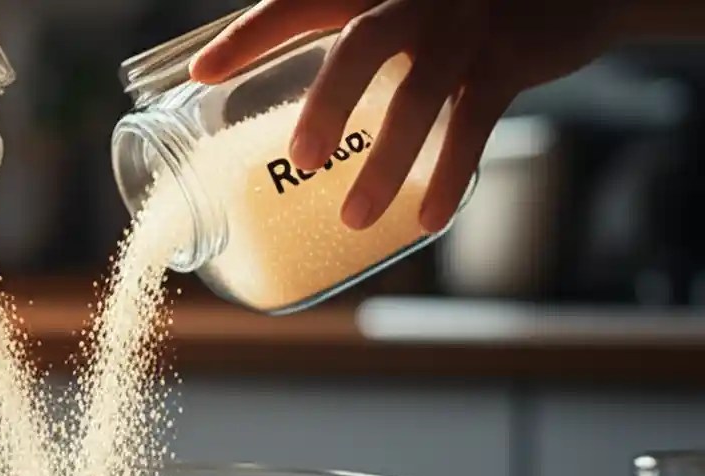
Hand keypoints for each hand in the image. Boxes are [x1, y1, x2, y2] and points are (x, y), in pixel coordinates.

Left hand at [189, 0, 625, 232]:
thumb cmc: (461, 8)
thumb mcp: (404, 8)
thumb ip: (351, 42)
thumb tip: (287, 112)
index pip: (298, 3)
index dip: (247, 36)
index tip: (200, 75)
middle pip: (360, 45)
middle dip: (326, 103)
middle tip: (301, 160)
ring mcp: (463, 26)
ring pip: (417, 96)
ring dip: (385, 163)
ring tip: (352, 218)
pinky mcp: (508, 59)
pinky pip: (474, 124)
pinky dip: (450, 175)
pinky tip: (428, 220)